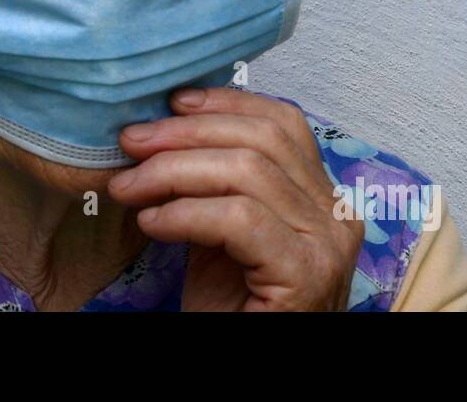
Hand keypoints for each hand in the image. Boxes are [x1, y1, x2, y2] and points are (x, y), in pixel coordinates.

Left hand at [110, 87, 363, 310]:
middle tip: (131, 142)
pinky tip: (152, 223)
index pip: (281, 123)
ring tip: (129, 187)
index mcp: (321, 196)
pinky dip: (186, 213)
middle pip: (263, 139)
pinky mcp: (306, 275)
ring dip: (173, 171)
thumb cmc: (231, 307)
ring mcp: (327, 246)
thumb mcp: (220, 230)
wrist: (242, 364)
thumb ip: (211, 183)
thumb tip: (162, 127)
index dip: (225, 103)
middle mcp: (337, 215)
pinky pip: (239, 219)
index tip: (170, 103)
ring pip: (247, 172)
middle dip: (186, 133)